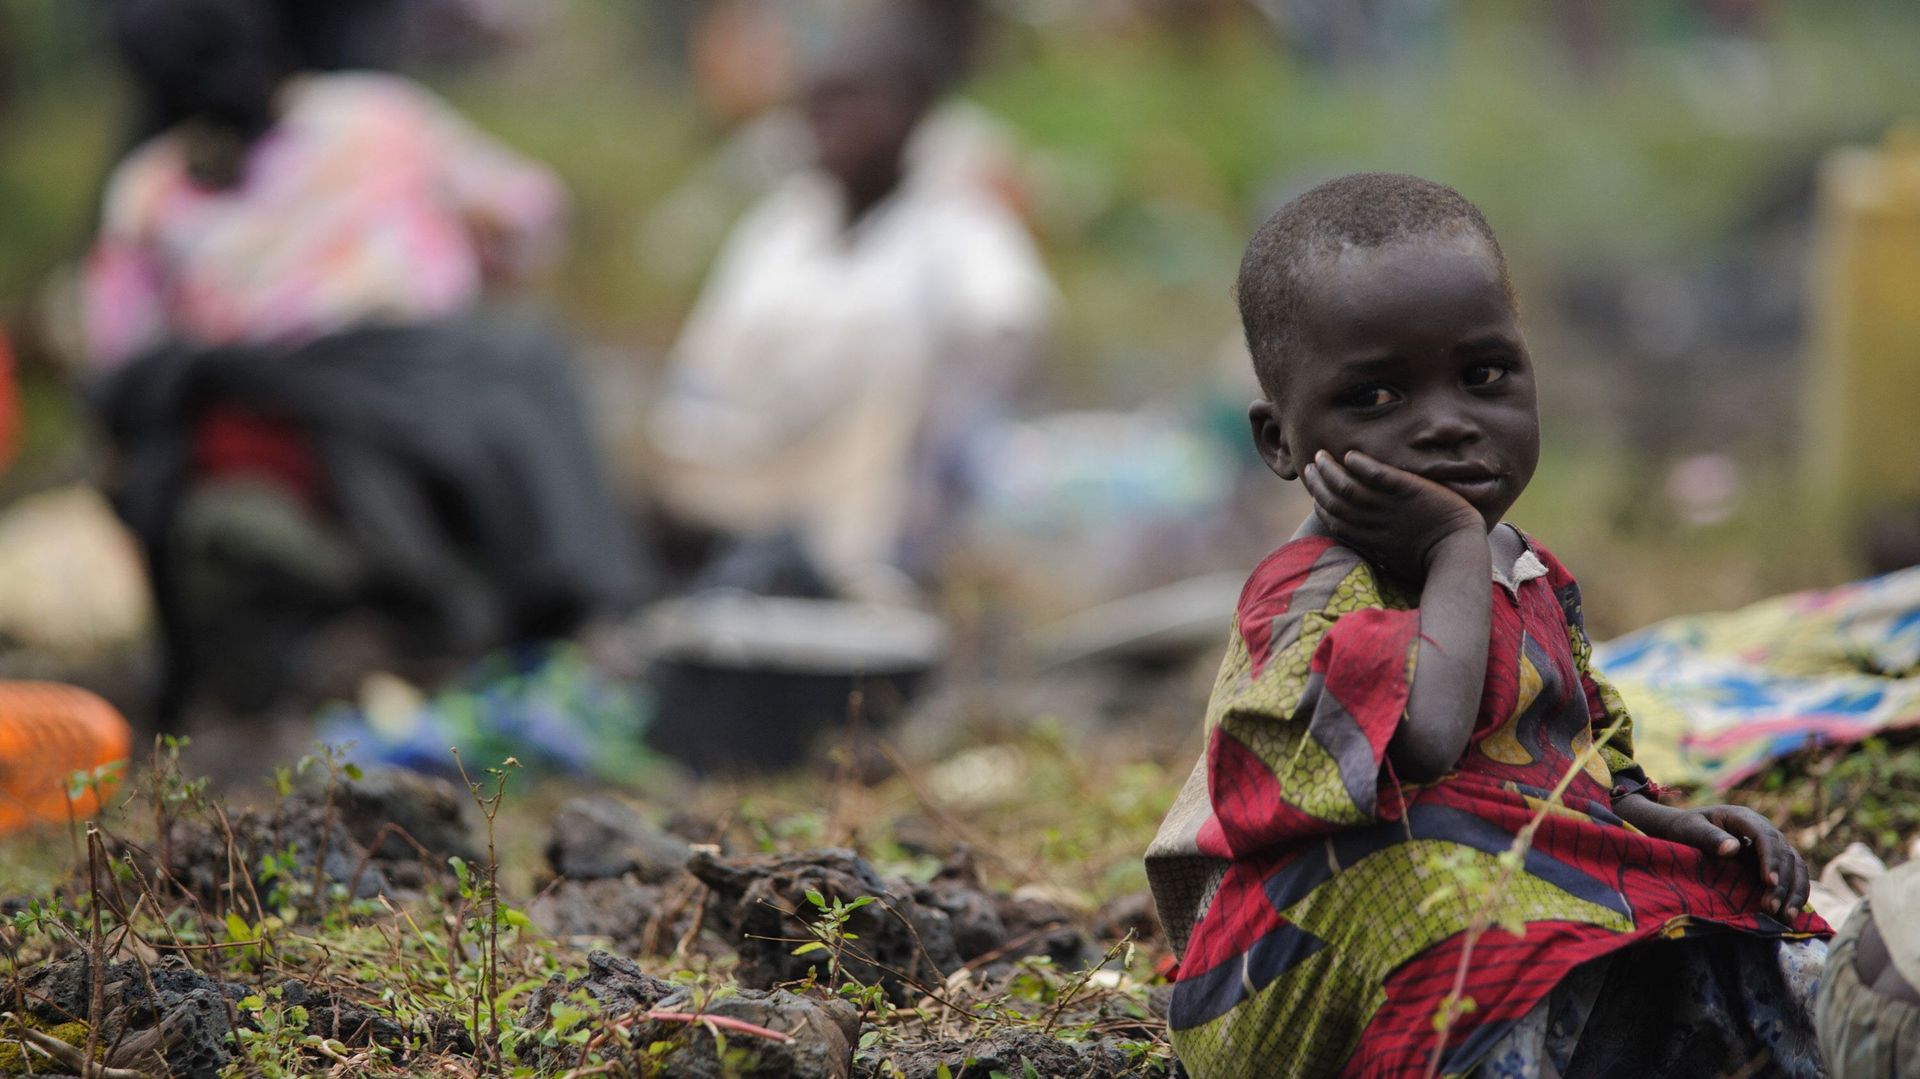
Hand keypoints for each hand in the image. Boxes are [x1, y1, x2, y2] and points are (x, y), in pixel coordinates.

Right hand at [1301, 450, 1485, 583]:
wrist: (1459, 552)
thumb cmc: (1433, 562)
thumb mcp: (1397, 561)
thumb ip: (1379, 549)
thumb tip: (1369, 546)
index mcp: (1370, 541)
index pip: (1335, 521)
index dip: (1320, 504)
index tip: (1314, 492)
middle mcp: (1374, 523)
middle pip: (1335, 501)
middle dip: (1318, 483)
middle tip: (1310, 467)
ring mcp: (1391, 506)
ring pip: (1349, 487)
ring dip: (1331, 470)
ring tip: (1322, 456)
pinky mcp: (1409, 490)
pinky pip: (1379, 476)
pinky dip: (1362, 465)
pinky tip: (1351, 455)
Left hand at [1626, 800, 1810, 918]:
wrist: (1682, 830)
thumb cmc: (1684, 828)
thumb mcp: (1689, 829)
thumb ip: (1708, 837)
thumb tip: (1733, 849)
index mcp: (1743, 817)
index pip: (1766, 837)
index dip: (1771, 859)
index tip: (1769, 882)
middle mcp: (1762, 829)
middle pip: (1785, 854)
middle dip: (1782, 883)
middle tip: (1772, 908)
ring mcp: (1770, 845)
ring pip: (1796, 865)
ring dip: (1795, 891)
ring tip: (1787, 917)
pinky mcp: (1772, 861)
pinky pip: (1793, 874)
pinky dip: (1796, 893)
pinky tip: (1791, 913)